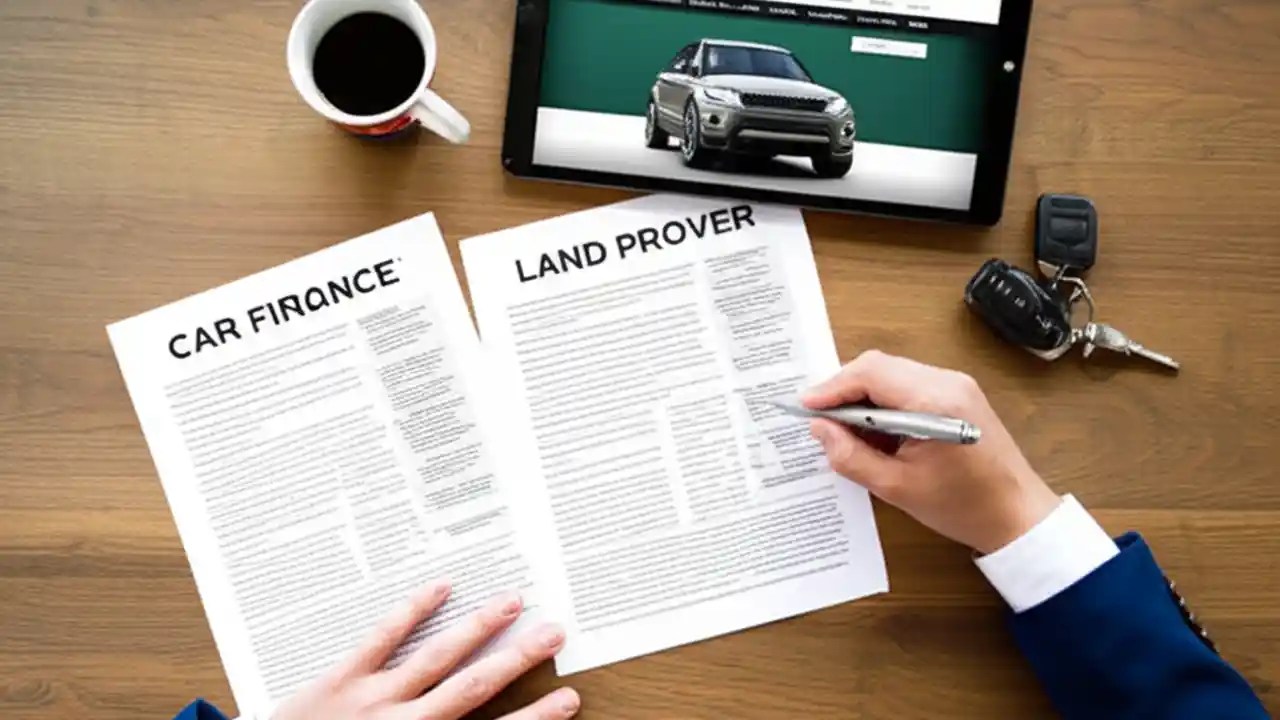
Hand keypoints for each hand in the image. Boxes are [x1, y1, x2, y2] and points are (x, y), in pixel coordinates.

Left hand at [273, 582, 578, 719]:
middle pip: (474, 686)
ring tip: (512, 600)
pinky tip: (440, 586)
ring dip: (478, 627)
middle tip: (554, 631)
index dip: (535, 716)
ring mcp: (372, 699)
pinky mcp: (340, 680)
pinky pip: (383, 638)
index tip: (568, 697)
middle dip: (518, 658)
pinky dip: (414, 609)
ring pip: (437, 656)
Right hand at [804, 350, 1059, 554]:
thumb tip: (820, 429)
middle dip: (844, 391)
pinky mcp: (959, 394)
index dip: (832, 388)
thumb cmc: (963, 506)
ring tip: (847, 432)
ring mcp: (956, 385)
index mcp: (934, 401)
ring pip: (892, 373)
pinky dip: (885, 402)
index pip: (870, 373)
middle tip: (821, 421)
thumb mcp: (896, 488)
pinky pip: (909, 385)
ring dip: (864, 396)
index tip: (805, 407)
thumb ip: (851, 456)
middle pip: (879, 367)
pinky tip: (876, 432)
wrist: (1018, 515)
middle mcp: (947, 382)